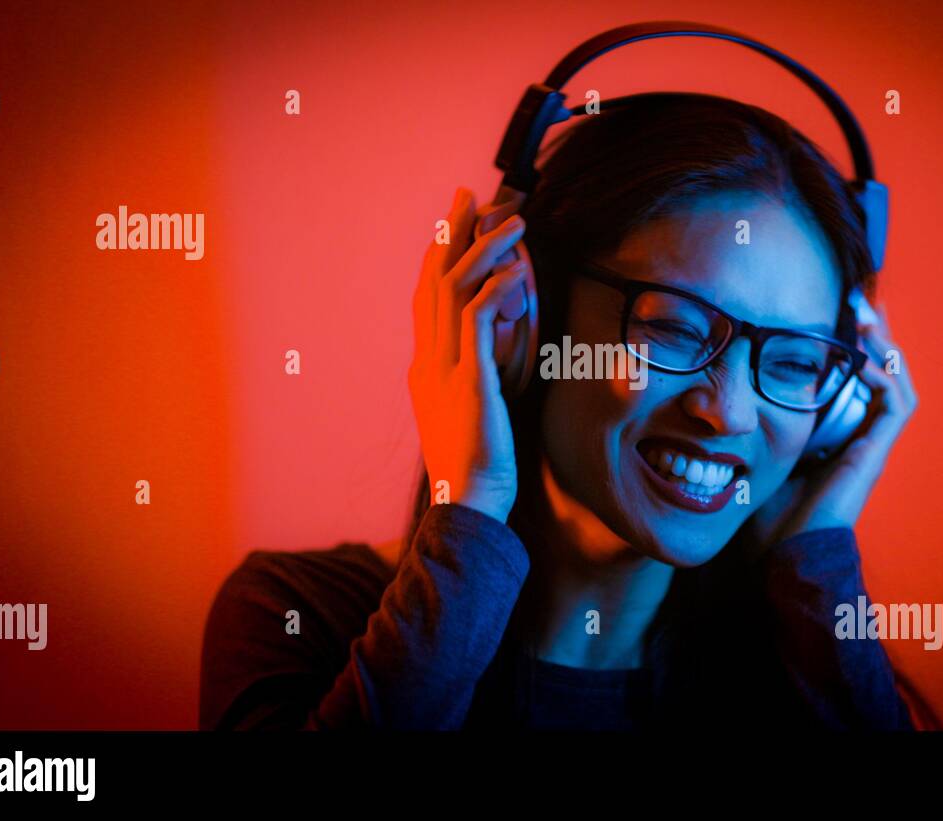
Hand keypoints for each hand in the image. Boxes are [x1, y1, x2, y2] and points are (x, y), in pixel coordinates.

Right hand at [408, 187, 529, 523]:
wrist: (468, 505)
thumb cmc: (479, 467)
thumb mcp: (473, 411)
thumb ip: (478, 375)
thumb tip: (497, 347)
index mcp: (425, 367)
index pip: (427, 297)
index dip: (441, 255)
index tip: (456, 222)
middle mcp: (427, 361)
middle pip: (433, 279)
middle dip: (451, 233)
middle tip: (468, 195)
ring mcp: (443, 369)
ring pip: (455, 290)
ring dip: (484, 249)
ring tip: (512, 220)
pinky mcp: (469, 381)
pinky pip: (477, 319)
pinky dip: (497, 287)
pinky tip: (517, 268)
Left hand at [748, 303, 918, 545]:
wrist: (784, 555)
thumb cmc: (768, 516)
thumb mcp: (758, 456)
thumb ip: (754, 427)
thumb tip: (722, 393)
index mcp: (837, 438)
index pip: (855, 382)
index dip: (852, 348)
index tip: (836, 314)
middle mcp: (859, 438)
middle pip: (881, 376)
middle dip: (873, 337)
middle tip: (858, 302)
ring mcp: (870, 447)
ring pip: (895, 385)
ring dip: (885, 349)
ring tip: (868, 316)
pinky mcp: (874, 455)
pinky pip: (895, 407)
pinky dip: (886, 379)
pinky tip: (867, 358)